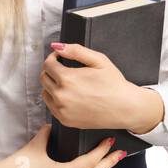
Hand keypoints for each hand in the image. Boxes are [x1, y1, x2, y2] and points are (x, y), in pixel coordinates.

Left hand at [40, 42, 163, 134]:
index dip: (53, 58)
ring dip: (51, 85)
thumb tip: (57, 47)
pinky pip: (51, 107)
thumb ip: (75, 50)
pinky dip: (55, 99)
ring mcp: (62, 110)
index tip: (60, 58)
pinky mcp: (65, 120)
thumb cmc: (114, 84)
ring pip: (45, 93)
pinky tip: (69, 96)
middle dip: (51, 70)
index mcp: (67, 79)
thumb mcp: (98, 60)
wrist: (124, 108)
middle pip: (43, 78)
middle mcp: (61, 96)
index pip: (47, 64)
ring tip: (67, 83)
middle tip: (64, 69)